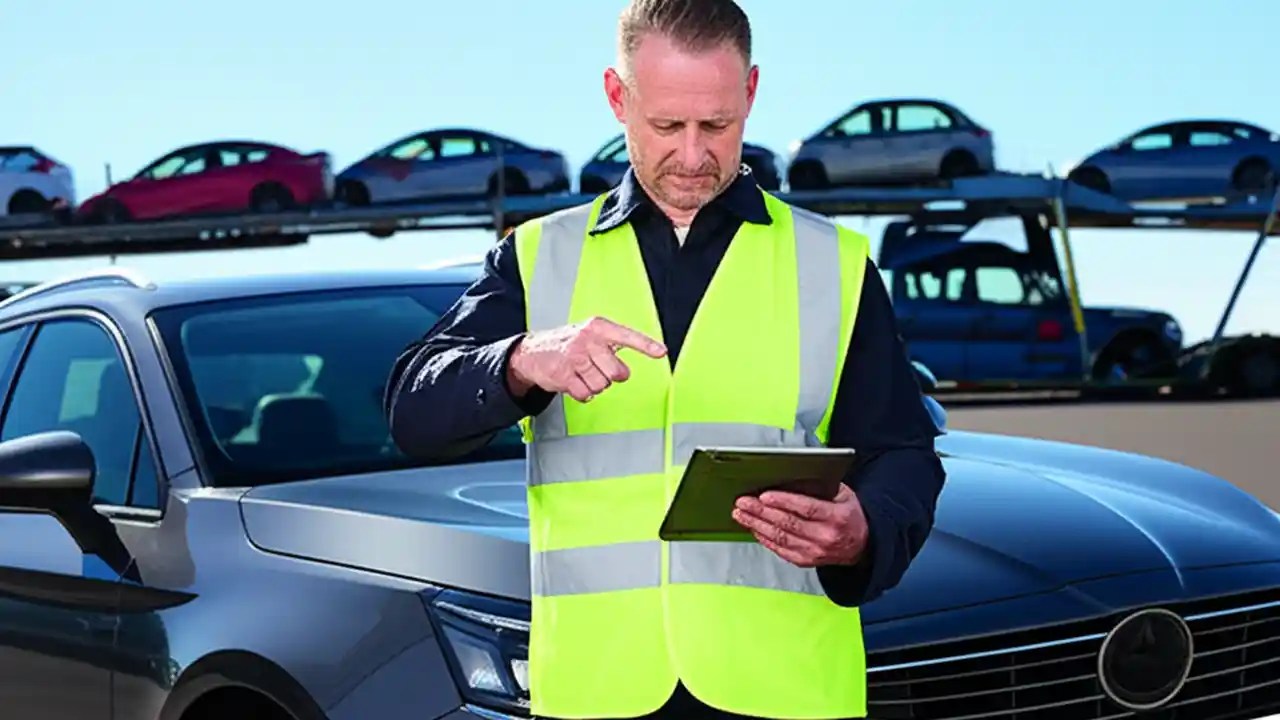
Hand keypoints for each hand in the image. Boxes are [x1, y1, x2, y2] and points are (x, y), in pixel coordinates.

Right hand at [507, 316, 666, 402]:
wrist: (533, 352)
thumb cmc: (569, 344)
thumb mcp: (591, 335)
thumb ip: (612, 345)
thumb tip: (637, 360)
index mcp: (598, 327)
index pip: (627, 336)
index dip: (646, 345)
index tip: (662, 352)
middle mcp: (587, 340)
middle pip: (617, 372)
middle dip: (610, 376)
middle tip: (597, 368)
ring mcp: (574, 357)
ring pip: (602, 386)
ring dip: (594, 385)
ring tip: (582, 373)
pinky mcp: (563, 375)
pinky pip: (586, 395)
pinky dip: (582, 393)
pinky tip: (573, 381)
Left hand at [731, 484, 868, 567]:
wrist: (862, 545)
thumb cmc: (849, 515)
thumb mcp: (842, 494)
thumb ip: (818, 487)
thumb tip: (789, 479)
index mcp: (836, 517)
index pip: (806, 508)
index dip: (783, 501)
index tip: (764, 495)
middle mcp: (826, 537)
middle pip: (788, 523)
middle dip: (761, 512)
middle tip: (743, 502)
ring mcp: (815, 552)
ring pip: (781, 538)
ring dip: (757, 525)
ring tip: (742, 514)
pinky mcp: (806, 561)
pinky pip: (781, 550)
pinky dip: (765, 539)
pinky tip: (754, 529)